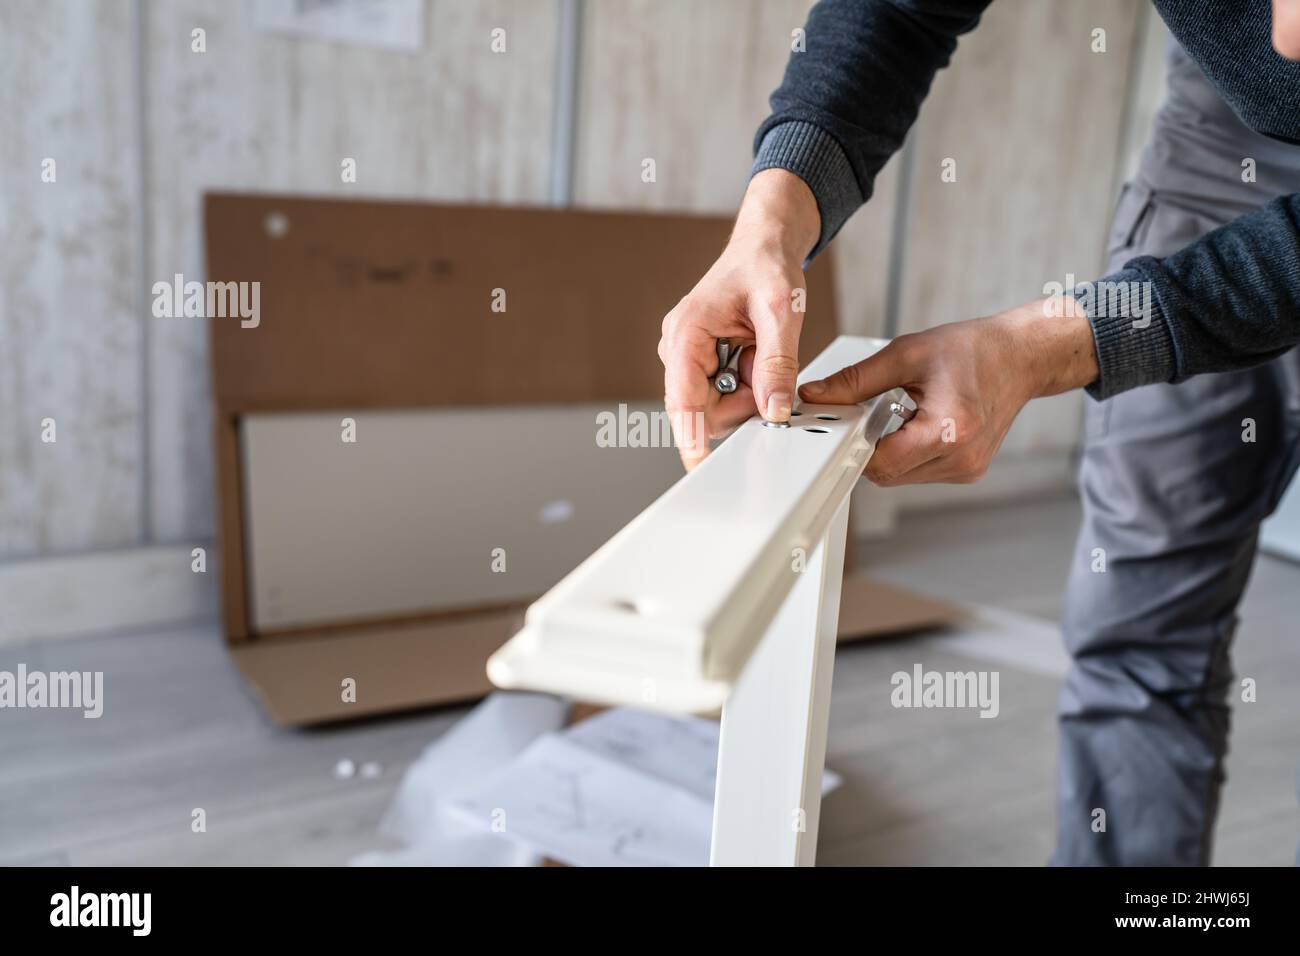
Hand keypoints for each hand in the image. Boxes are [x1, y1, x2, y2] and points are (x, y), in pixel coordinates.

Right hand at [658, 169, 820, 468]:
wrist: (763, 247)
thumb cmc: (764, 266)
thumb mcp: (781, 311)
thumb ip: (778, 363)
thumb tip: (774, 410)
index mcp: (686, 333)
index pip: (682, 399)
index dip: (691, 435)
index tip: (699, 465)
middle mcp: (678, 349)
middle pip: (702, 410)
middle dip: (740, 403)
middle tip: (767, 371)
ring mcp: (688, 358)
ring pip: (716, 405)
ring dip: (747, 392)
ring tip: (761, 353)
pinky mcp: (701, 363)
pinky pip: (723, 393)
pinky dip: (747, 384)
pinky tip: (754, 355)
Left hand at [798, 299, 1098, 484]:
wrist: (1020, 357)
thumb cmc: (972, 350)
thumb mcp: (906, 355)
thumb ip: (855, 380)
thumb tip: (816, 395)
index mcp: (949, 430)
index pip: (880, 463)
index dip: (855, 445)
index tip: (846, 424)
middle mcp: (961, 458)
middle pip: (887, 474)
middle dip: (870, 445)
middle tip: (875, 409)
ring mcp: (967, 469)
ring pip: (901, 476)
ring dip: (890, 449)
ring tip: (904, 411)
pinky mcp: (968, 471)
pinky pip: (920, 472)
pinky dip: (909, 451)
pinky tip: (920, 421)